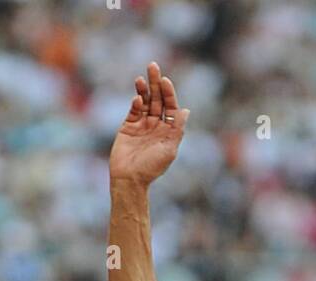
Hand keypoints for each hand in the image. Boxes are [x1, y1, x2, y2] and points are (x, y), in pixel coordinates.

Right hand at [109, 61, 188, 185]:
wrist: (129, 179)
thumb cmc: (151, 167)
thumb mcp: (169, 149)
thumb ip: (177, 129)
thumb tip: (186, 110)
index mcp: (168, 130)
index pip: (171, 106)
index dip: (169, 93)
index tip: (165, 81)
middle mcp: (156, 125)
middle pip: (157, 99)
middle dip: (156, 83)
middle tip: (153, 65)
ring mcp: (142, 125)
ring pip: (145, 101)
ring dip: (144, 88)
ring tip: (142, 76)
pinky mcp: (128, 126)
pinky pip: (134, 110)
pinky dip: (136, 102)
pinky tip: (137, 97)